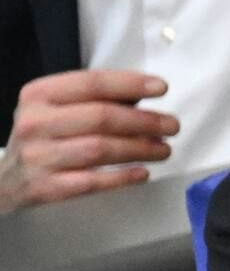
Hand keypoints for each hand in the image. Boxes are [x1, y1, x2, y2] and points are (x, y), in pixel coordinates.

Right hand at [0, 69, 176, 213]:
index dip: (130, 84)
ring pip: (100, 149)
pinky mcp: (46, 187)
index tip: (161, 88)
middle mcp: (35, 122)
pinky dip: (122, 177)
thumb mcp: (56, 109)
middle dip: (145, 121)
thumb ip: (95, 99)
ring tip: (164, 149)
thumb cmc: (43, 137)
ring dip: (140, 149)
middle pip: (101, 117)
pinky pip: (92, 182)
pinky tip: (143, 173)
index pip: (91, 83)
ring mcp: (38, 156)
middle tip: (172, 126)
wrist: (5, 178)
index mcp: (39, 94)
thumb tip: (144, 95)